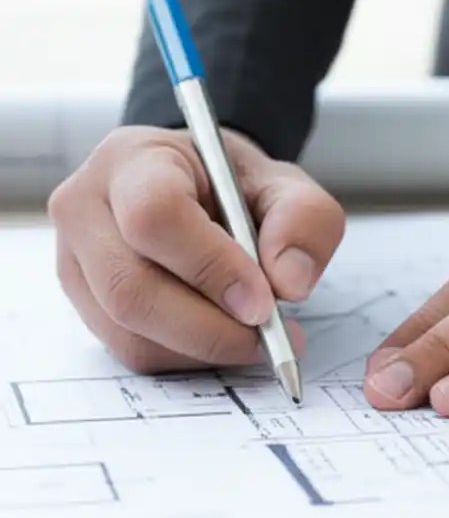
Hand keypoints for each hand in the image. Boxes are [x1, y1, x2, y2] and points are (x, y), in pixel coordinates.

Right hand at [48, 126, 345, 372]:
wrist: (196, 190)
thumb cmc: (234, 185)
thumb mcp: (285, 185)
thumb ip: (303, 220)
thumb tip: (289, 283)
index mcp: (133, 160)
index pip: (155, 216)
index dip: (211, 267)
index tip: (264, 302)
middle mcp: (86, 208)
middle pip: (131, 287)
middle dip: (210, 327)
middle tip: (269, 336)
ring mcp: (75, 261)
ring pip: (129, 331)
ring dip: (203, 348)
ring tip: (255, 337)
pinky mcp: (85, 304)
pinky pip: (131, 350)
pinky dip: (188, 357)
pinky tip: (224, 336)